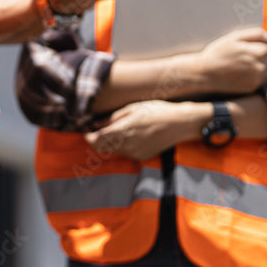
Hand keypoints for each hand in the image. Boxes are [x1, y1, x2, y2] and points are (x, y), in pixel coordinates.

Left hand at [84, 100, 210, 161]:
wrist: (180, 123)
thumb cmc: (156, 111)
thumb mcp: (131, 109)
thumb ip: (111, 119)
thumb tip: (94, 124)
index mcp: (123, 131)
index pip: (95, 140)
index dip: (88, 136)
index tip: (86, 129)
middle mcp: (128, 145)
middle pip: (102, 147)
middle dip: (96, 139)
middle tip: (96, 128)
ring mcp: (135, 153)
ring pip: (114, 150)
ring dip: (109, 142)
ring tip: (115, 129)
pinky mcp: (142, 157)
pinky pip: (126, 153)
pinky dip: (122, 146)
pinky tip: (130, 135)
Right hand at [197, 27, 266, 94]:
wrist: (205, 73)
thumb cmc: (218, 52)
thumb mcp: (234, 37)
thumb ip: (257, 34)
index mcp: (257, 52)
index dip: (264, 43)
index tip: (253, 44)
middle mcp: (260, 67)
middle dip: (265, 53)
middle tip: (248, 53)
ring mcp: (258, 79)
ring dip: (265, 63)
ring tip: (248, 61)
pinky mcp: (253, 87)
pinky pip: (265, 78)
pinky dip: (261, 73)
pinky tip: (248, 70)